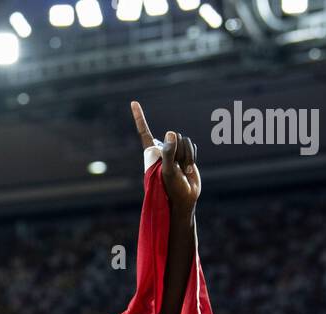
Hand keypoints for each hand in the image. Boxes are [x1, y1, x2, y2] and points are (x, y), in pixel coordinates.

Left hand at [130, 100, 200, 214]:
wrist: (185, 198)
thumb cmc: (172, 187)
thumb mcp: (168, 170)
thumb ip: (168, 151)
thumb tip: (170, 133)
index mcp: (152, 152)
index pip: (144, 132)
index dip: (139, 117)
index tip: (133, 102)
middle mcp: (163, 149)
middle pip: (173, 136)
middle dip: (178, 151)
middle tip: (176, 167)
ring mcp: (175, 151)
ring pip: (184, 140)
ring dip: (186, 155)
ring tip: (183, 170)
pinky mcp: (185, 154)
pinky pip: (192, 146)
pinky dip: (192, 157)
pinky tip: (189, 169)